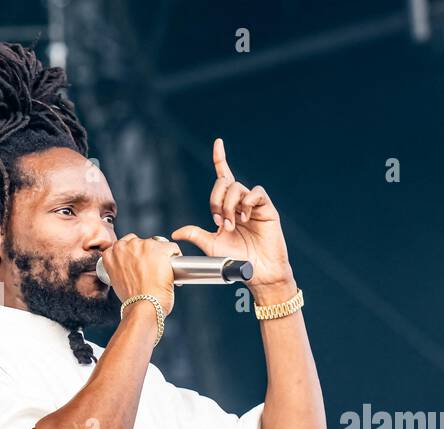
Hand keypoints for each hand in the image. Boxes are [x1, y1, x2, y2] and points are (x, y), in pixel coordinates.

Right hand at [100, 234, 178, 316]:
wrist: (143, 306)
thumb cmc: (133, 299)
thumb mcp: (117, 280)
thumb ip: (122, 267)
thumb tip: (133, 266)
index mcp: (111, 254)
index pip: (126, 245)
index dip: (136, 255)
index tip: (142, 263)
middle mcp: (125, 246)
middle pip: (141, 243)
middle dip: (148, 254)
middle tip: (154, 270)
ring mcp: (142, 246)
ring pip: (157, 244)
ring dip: (161, 255)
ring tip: (164, 271)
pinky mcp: (159, 249)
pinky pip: (172, 248)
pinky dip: (175, 257)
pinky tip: (174, 268)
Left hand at [170, 137, 294, 298]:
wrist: (258, 271)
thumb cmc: (237, 260)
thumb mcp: (211, 245)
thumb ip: (195, 234)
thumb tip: (176, 233)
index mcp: (227, 207)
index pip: (223, 177)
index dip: (221, 159)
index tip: (218, 143)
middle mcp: (240, 203)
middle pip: (225, 182)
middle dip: (217, 199)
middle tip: (219, 222)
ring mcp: (254, 206)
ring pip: (237, 188)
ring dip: (229, 205)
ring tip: (232, 225)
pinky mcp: (267, 209)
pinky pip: (256, 192)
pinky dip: (247, 202)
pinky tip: (246, 217)